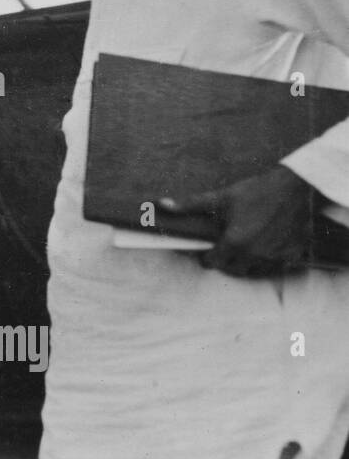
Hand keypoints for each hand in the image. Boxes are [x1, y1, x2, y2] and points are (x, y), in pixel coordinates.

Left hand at [160, 166, 316, 277]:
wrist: (295, 187)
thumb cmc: (256, 192)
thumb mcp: (221, 197)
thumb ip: (190, 205)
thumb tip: (163, 204)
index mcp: (235, 243)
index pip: (213, 263)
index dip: (207, 257)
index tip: (207, 251)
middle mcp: (255, 254)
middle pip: (233, 269)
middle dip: (226, 261)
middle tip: (225, 248)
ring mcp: (276, 256)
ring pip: (255, 270)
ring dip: (247, 263)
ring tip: (244, 247)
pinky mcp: (293, 254)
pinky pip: (276, 265)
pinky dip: (268, 260)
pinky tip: (265, 245)